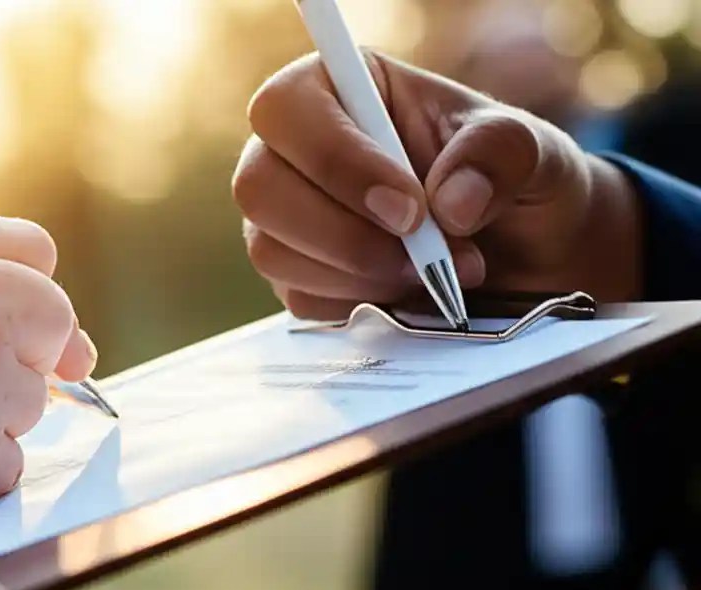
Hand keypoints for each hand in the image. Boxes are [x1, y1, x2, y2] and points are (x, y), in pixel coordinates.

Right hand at [233, 51, 642, 318]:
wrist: (524, 248)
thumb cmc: (512, 177)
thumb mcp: (529, 147)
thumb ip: (497, 155)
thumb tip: (451, 203)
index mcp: (339, 87)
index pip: (287, 108)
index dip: (336, 161)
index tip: (409, 209)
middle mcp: (294, 149)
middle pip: (258, 187)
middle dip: (344, 234)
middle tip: (423, 256)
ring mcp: (286, 214)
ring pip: (270, 249)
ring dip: (357, 274)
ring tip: (432, 275)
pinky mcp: (295, 272)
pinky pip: (298, 298)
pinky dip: (357, 304)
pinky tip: (406, 292)